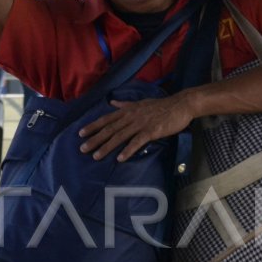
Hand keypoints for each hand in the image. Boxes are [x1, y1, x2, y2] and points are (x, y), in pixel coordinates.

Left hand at [78, 95, 193, 161]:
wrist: (180, 105)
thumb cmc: (161, 106)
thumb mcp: (140, 103)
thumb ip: (125, 105)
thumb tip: (112, 103)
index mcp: (128, 110)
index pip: (106, 118)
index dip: (93, 126)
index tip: (81, 134)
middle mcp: (131, 116)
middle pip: (110, 129)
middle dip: (95, 139)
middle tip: (82, 148)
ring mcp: (141, 124)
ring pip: (120, 136)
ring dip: (107, 146)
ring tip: (96, 156)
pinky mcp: (151, 131)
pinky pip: (137, 142)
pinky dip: (128, 150)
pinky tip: (120, 158)